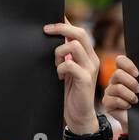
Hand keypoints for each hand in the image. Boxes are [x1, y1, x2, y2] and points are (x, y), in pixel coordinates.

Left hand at [46, 19, 99, 134]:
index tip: (49, 25)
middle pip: (79, 33)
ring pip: (74, 46)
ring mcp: (90, 68)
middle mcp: (92, 59)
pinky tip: (59, 76)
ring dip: (59, 52)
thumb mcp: (67, 70)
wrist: (79, 115)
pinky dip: (60, 68)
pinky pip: (69, 65)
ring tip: (56, 64)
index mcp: (88, 55)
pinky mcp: (85, 79)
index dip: (65, 24)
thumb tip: (54, 38)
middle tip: (46, 31)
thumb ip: (64, 56)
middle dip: (61, 29)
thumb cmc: (71, 93)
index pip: (79, 32)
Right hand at [102, 53, 138, 131]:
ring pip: (117, 88)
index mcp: (124, 73)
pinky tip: (128, 107)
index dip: (128, 65)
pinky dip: (124, 103)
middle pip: (118, 74)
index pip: (120, 61)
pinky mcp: (106, 102)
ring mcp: (109, 91)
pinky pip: (113, 100)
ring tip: (135, 101)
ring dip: (129, 95)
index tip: (138, 74)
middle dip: (131, 82)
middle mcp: (115, 81)